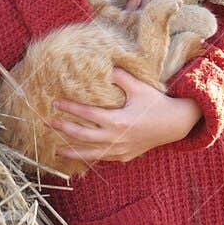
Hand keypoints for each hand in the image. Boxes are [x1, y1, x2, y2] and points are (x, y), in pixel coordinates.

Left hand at [49, 71, 200, 163]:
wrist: (175, 124)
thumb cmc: (156, 104)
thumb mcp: (139, 87)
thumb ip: (120, 77)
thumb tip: (105, 65)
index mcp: (117, 120)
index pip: (86, 113)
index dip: (69, 108)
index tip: (55, 102)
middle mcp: (115, 138)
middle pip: (82, 135)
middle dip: (63, 129)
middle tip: (48, 123)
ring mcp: (120, 150)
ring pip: (90, 154)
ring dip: (72, 152)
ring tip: (57, 151)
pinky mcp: (125, 156)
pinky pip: (103, 158)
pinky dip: (90, 158)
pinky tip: (81, 156)